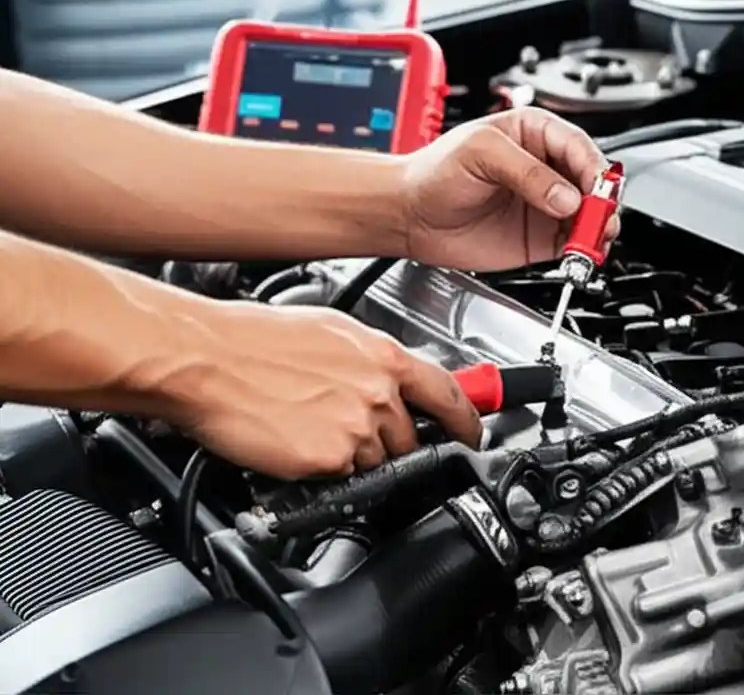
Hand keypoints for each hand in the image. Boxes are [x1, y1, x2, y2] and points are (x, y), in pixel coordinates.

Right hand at [166, 301, 480, 479]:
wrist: (204, 359)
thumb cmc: (252, 341)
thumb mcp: (332, 332)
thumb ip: (373, 361)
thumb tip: (394, 379)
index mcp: (384, 357)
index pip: (450, 396)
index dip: (468, 422)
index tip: (471, 435)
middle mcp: (377, 394)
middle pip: (410, 438)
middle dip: (390, 440)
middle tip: (354, 429)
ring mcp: (355, 431)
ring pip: (376, 461)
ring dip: (354, 455)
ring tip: (311, 428)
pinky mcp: (327, 461)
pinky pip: (340, 477)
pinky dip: (323, 469)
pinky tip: (296, 442)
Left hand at [400, 107, 616, 271]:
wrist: (409, 214)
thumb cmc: (434, 172)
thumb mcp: (479, 154)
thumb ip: (526, 172)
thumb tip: (565, 196)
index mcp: (535, 134)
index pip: (579, 147)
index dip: (593, 168)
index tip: (595, 188)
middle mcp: (546, 168)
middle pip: (593, 182)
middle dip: (602, 200)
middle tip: (599, 218)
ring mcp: (546, 204)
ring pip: (589, 215)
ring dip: (598, 227)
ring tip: (593, 238)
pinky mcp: (541, 237)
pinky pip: (574, 243)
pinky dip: (584, 249)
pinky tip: (581, 251)